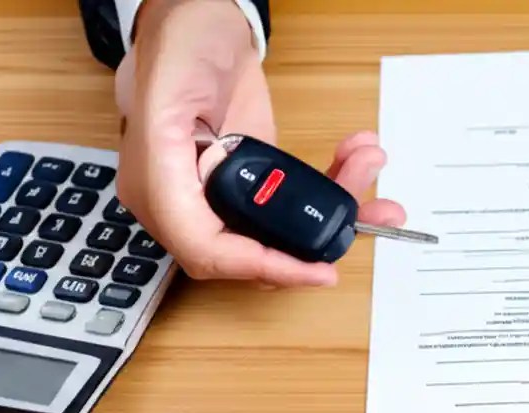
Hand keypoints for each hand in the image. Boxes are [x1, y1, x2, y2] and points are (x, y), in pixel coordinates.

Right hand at [114, 0, 405, 286]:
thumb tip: (193, 223)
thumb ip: (172, 167)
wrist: (202, 17)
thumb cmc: (178, 45)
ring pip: (287, 228)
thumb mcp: (165, 103)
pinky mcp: (258, 176)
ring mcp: (228, 189)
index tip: (316, 271)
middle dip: (318, 239)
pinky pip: (299, 198)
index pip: (212, 253)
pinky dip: (335, 183)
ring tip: (369, 166)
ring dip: (338, 205)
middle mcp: (192, 200)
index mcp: (159, 191)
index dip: (265, 269)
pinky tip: (357, 156)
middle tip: (368, 217)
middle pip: (258, 250)